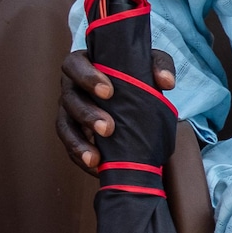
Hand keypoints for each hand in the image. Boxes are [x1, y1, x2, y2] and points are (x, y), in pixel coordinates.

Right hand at [58, 47, 176, 171]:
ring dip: (78, 143)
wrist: (134, 97)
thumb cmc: (134, 74)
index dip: (87, 77)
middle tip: (108, 128)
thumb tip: (166, 82)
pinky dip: (82, 158)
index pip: (74, 65)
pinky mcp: (72, 133)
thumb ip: (159, 66)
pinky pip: (71, 147)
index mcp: (83, 65)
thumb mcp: (148, 64)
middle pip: (70, 99)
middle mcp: (71, 88)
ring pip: (65, 126)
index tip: (108, 91)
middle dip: (87, 115)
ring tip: (96, 158)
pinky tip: (97, 168)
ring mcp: (69, 112)